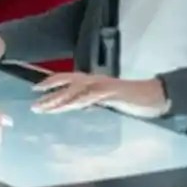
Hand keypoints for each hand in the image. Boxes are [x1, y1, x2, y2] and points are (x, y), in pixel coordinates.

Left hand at [31, 73, 168, 117]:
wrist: (153, 96)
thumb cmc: (129, 99)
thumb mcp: (104, 100)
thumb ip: (89, 100)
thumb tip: (75, 105)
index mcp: (92, 81)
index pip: (66, 78)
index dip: (50, 82)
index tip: (34, 90)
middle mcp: (95, 79)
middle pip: (67, 83)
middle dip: (49, 94)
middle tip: (34, 105)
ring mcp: (103, 84)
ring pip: (77, 90)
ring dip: (60, 100)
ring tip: (46, 108)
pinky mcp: (113, 92)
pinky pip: (93, 96)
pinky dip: (81, 101)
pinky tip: (71, 106)